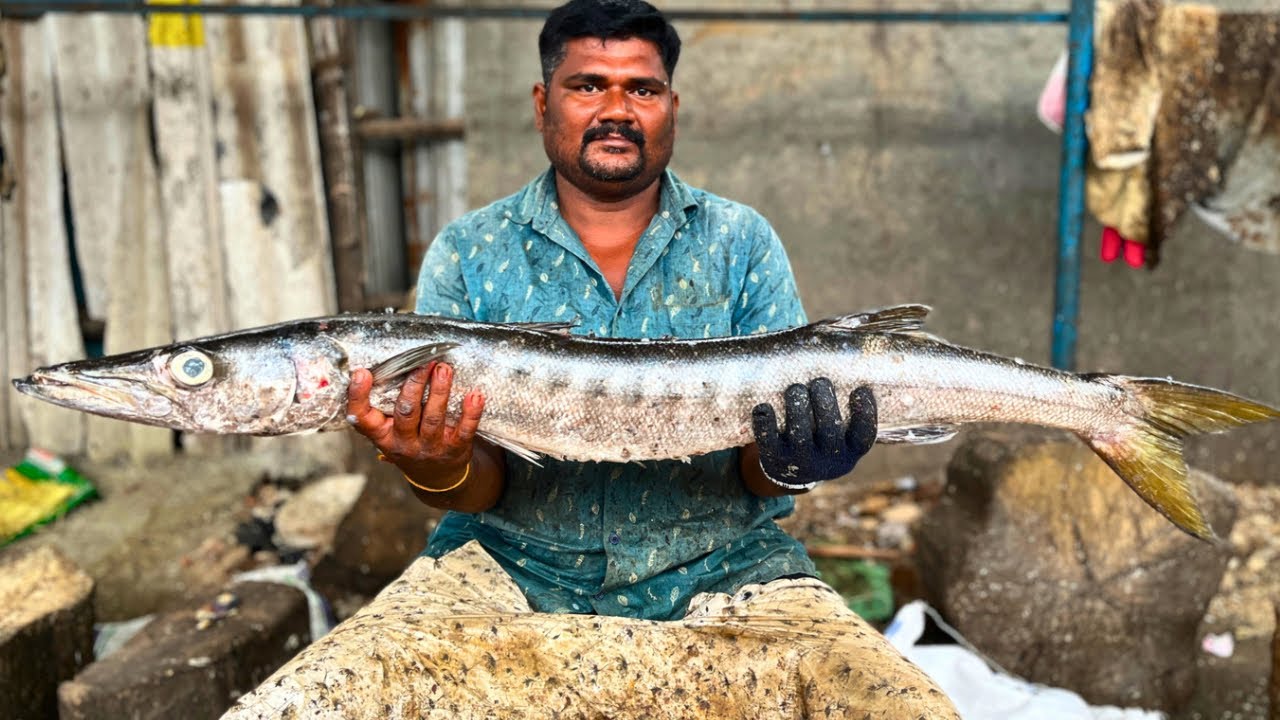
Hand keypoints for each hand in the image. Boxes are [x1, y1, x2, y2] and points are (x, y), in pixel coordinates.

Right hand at [346, 361, 484, 485]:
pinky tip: (475, 395)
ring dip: (439, 391)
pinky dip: (471, 413)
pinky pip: (464, 431)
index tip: (362, 373)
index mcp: (383, 435)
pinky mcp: (455, 450)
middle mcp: (404, 443)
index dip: (358, 396)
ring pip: (434, 418)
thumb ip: (384, 407)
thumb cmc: (410, 442)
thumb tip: (378, 367)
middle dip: (414, 385)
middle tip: (423, 362)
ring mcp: (430, 448)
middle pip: (406, 412)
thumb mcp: (390, 432)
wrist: (437, 478)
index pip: (362, 418)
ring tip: (444, 369)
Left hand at [751, 379, 876, 489]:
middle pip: (829, 430)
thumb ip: (845, 409)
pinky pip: (768, 440)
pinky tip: (764, 407)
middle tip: (819, 382)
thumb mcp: (841, 434)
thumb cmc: (821, 440)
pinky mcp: (776, 459)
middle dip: (824, 401)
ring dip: (797, 406)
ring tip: (795, 388)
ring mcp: (801, 461)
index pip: (864, 435)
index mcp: (850, 451)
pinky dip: (765, 421)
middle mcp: (828, 459)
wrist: (793, 473)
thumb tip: (850, 363)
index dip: (865, 413)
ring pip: (800, 433)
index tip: (860, 389)